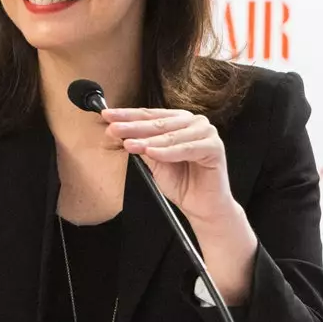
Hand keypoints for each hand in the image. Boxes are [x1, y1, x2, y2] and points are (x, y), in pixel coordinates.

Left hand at [102, 107, 238, 223]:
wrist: (201, 205)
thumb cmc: (180, 182)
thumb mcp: (153, 160)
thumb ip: (140, 144)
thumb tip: (117, 130)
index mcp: (179, 121)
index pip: (149, 115)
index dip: (127, 116)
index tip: (107, 116)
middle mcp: (193, 122)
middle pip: (158, 123)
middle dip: (133, 127)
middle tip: (113, 128)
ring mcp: (207, 133)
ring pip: (170, 136)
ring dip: (148, 141)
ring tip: (129, 144)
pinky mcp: (215, 147)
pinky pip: (186, 149)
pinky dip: (168, 152)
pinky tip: (152, 153)